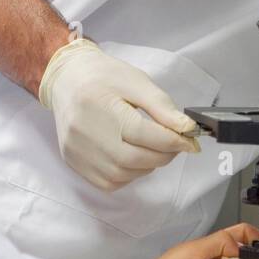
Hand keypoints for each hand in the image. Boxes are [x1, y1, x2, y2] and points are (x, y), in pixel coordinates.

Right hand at [39, 38, 199, 190]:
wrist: (68, 79)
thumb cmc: (104, 77)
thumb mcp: (136, 82)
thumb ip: (162, 107)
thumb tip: (187, 129)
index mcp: (101, 107)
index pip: (144, 134)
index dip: (173, 140)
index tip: (190, 139)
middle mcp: (85, 133)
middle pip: (134, 159)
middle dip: (163, 155)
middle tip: (175, 145)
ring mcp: (78, 152)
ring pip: (123, 174)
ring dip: (147, 166)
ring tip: (153, 148)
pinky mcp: (74, 163)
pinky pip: (108, 182)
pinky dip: (128, 174)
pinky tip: (133, 157)